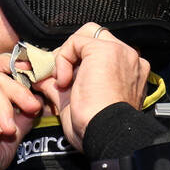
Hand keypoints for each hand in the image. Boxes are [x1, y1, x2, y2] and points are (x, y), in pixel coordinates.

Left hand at [34, 23, 150, 149]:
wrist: (105, 134)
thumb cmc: (96, 128)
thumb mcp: (74, 103)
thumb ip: (59, 86)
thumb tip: (40, 78)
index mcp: (129, 73)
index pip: (101, 54)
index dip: (77, 63)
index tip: (64, 81)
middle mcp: (129, 60)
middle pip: (94, 38)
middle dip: (71, 54)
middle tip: (59, 77)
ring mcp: (120, 52)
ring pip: (85, 35)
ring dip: (67, 56)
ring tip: (61, 81)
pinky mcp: (105, 50)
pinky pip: (75, 42)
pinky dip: (63, 59)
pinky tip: (64, 81)